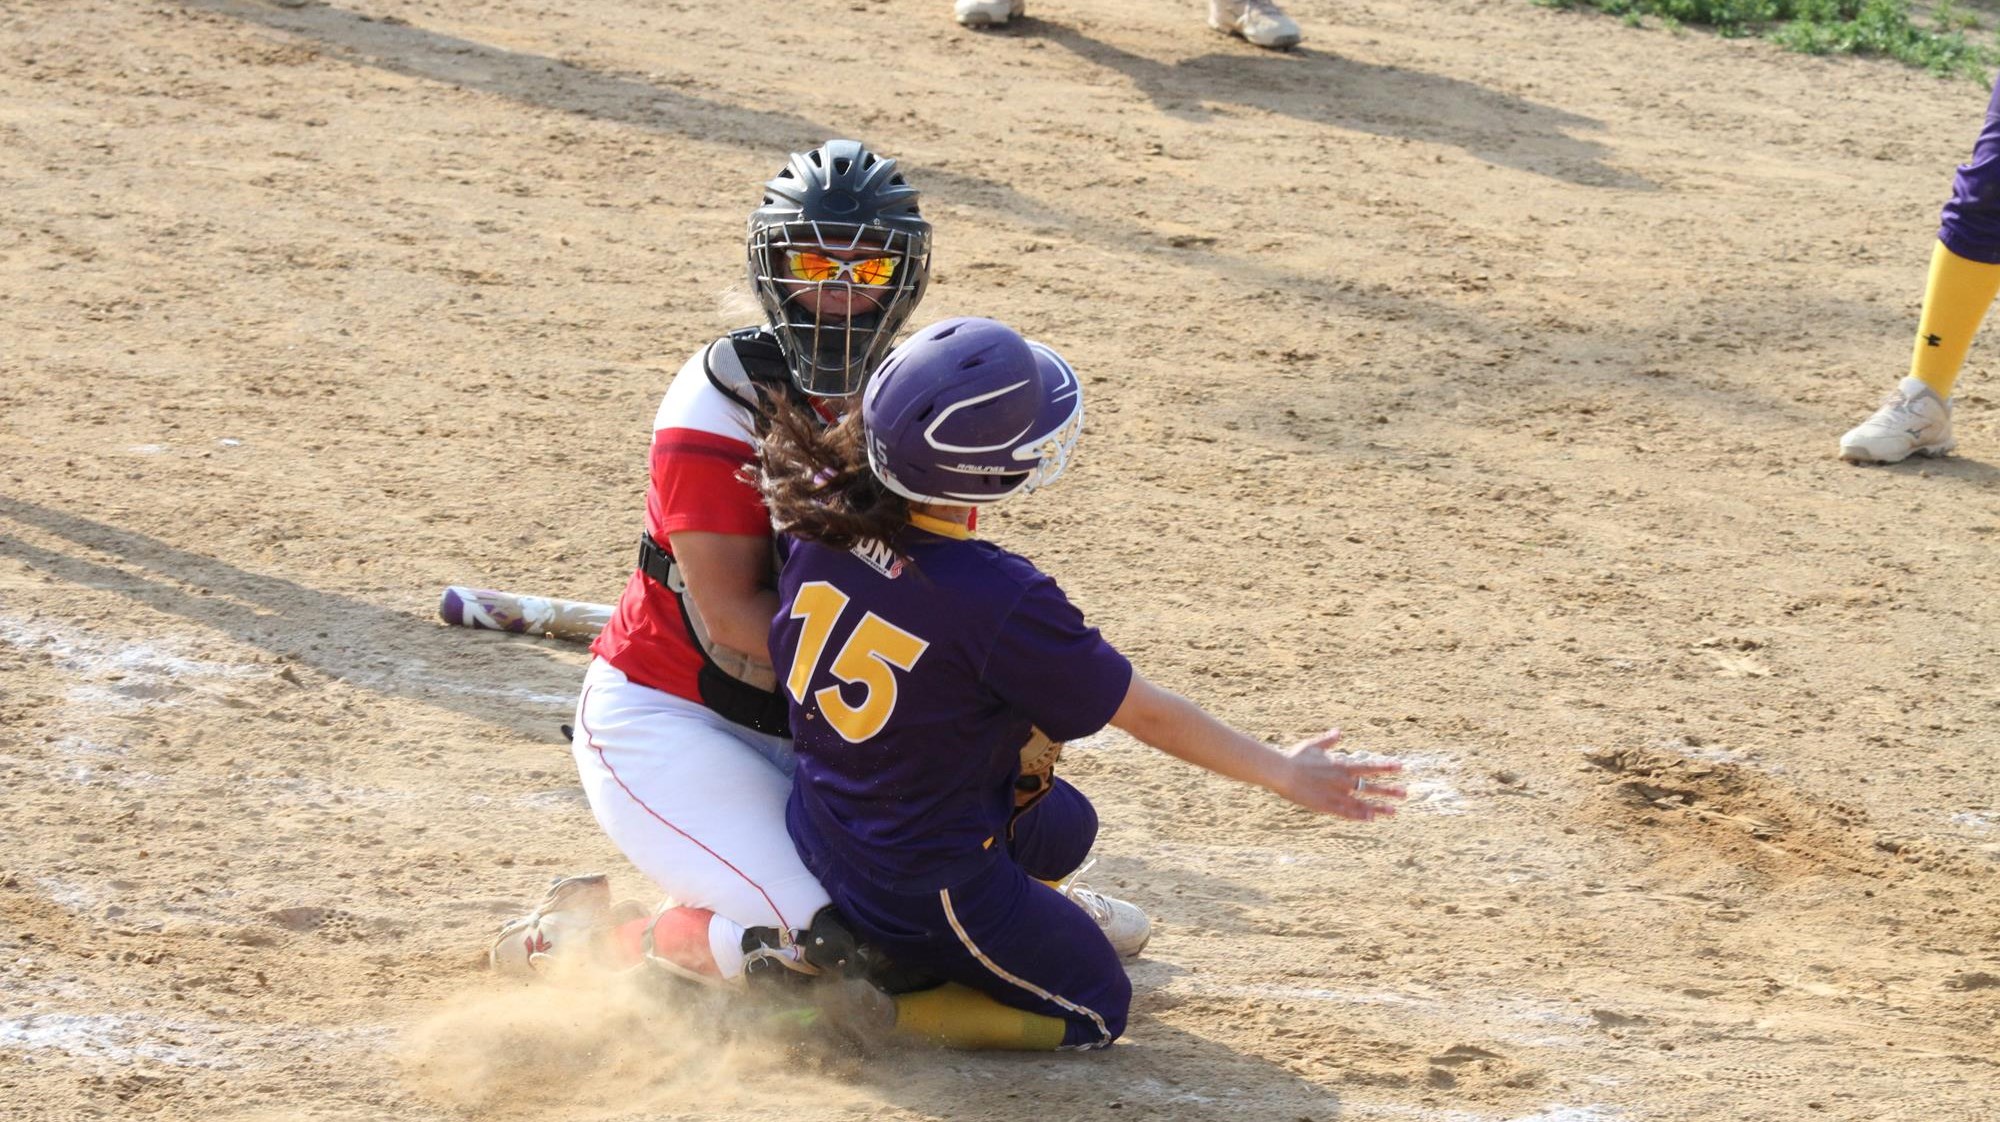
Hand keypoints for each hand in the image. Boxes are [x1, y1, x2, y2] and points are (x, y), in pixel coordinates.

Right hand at [1270, 729, 1404, 820]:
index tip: (1400, 768)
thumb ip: (1328, 740)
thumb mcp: (1313, 745)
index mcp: (1341, 765)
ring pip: (1362, 803)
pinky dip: (1359, 816)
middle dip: (1389, 790)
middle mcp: (1343, 781)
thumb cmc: (1296, 758)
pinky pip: (1347, 813)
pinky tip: (1371, 819)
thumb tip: (1339, 732)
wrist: (1282, 772)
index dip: (1386, 767)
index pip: (1369, 766)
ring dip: (1379, 807)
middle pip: (1370, 787)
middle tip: (1404, 793)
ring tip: (1394, 811)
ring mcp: (1336, 795)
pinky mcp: (1326, 806)